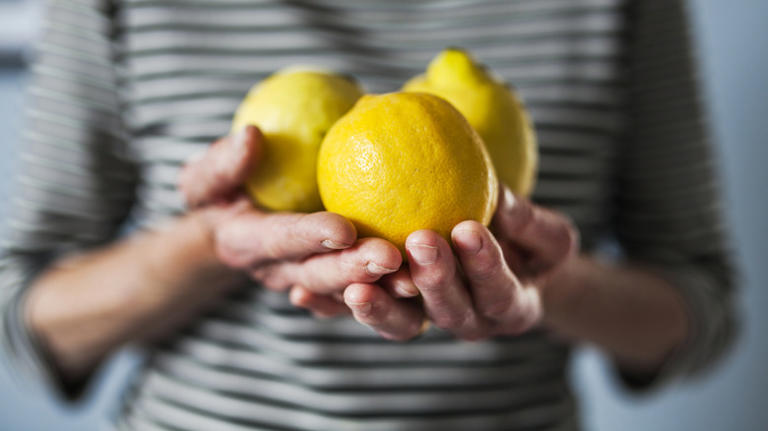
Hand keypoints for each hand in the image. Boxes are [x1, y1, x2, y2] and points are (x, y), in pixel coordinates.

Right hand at [179, 126, 401, 308]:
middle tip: (390, 257)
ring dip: (384, 291)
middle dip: (354, 271)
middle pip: (320, 276)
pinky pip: (368, 298)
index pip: (279, 240)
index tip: (342, 228)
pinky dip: (393, 296)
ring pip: (349, 294)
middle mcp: (282, 272)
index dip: (309, 237)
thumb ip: (221, 163)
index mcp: (247, 245)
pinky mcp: (340, 285)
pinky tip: (423, 283)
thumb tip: (251, 136)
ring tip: (418, 277)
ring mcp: (312, 283)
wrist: (238, 227)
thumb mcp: (204, 177)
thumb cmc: (224, 193)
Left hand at [296, 186, 577, 340]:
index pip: (498, 289)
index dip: (485, 264)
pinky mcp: (392, 312)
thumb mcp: (546, 234)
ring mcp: (428, 320)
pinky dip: (332, 308)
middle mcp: (468, 321)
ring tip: (355, 287)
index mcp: (509, 305)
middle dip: (434, 280)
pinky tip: (303, 294)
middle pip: (449, 312)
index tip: (469, 226)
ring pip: (401, 324)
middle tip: (418, 242)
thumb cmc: (530, 244)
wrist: (506, 266)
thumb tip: (500, 195)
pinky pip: (363, 313)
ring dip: (378, 307)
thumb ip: (529, 221)